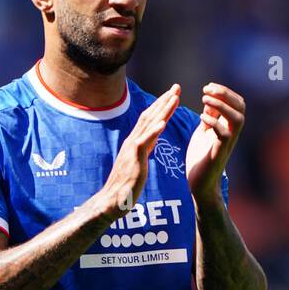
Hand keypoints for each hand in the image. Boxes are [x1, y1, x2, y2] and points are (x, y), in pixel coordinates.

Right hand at [98, 84, 180, 217]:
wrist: (112, 202)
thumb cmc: (125, 186)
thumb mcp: (139, 162)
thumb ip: (146, 149)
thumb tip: (153, 139)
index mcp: (135, 142)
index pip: (150, 119)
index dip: (162, 106)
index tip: (174, 94)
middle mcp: (132, 141)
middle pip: (150, 116)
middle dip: (164, 101)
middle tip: (177, 87)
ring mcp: (132, 149)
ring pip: (148, 125)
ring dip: (162, 110)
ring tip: (174, 98)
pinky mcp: (133, 160)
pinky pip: (144, 143)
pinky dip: (153, 132)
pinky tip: (163, 122)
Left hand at [186, 82, 244, 201]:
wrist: (200, 184)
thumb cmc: (201, 158)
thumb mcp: (204, 132)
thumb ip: (210, 117)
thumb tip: (210, 99)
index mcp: (229, 127)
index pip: (237, 102)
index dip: (225, 91)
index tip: (208, 87)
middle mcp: (232, 133)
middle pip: (241, 107)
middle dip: (225, 93)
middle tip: (206, 89)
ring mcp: (228, 143)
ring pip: (237, 119)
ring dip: (221, 105)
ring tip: (204, 100)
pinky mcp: (219, 153)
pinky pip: (224, 134)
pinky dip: (214, 122)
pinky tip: (201, 117)